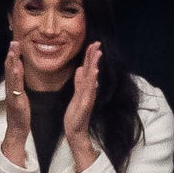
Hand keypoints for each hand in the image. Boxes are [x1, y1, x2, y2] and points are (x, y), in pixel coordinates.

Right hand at [0, 40, 29, 166]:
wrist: (17, 129)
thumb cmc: (20, 112)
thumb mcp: (20, 93)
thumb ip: (18, 79)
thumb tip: (18, 64)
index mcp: (12, 85)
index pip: (11, 66)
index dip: (12, 54)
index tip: (15, 40)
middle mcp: (10, 87)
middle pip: (8, 67)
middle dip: (11, 53)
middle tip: (13, 40)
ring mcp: (12, 93)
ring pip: (10, 74)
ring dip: (11, 61)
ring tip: (13, 49)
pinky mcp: (16, 100)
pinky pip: (15, 86)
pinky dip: (15, 76)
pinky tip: (16, 67)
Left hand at [64, 42, 101, 171]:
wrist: (75, 130)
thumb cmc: (76, 113)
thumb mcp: (76, 94)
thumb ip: (79, 81)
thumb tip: (81, 68)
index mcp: (86, 87)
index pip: (89, 68)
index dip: (90, 56)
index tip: (93, 43)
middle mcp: (89, 90)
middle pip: (92, 70)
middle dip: (94, 56)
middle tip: (97, 42)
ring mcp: (88, 96)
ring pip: (92, 77)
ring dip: (95, 64)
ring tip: (98, 52)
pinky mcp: (85, 103)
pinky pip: (89, 89)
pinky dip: (92, 80)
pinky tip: (95, 71)